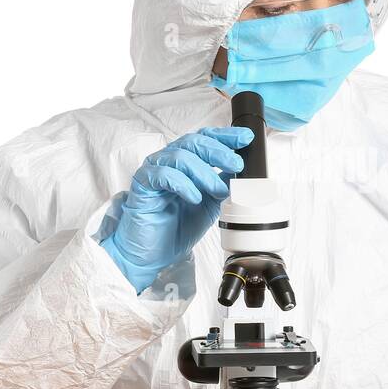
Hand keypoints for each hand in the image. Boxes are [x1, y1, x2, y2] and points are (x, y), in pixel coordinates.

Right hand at [102, 126, 251, 292]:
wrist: (155, 253)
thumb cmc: (178, 225)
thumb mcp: (211, 203)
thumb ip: (223, 183)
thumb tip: (244, 172)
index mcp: (186, 162)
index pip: (204, 138)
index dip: (225, 136)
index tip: (245, 139)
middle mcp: (169, 161)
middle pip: (193, 142)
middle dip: (219, 152)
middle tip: (237, 165)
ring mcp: (154, 170)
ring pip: (179, 156)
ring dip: (204, 173)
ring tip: (219, 190)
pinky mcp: (142, 185)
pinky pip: (161, 175)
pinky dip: (182, 184)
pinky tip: (194, 197)